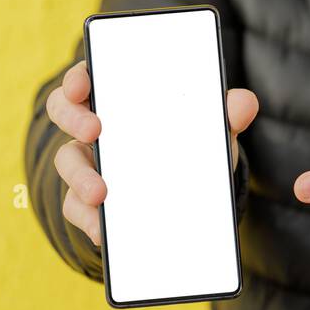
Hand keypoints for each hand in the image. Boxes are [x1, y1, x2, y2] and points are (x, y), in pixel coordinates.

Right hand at [48, 60, 258, 247]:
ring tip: (101, 194)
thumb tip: (244, 103)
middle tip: (94, 129)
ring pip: (67, 162)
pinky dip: (90, 221)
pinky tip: (105, 233)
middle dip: (73, 116)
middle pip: (64, 110)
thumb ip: (224, 115)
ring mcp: (87, 163)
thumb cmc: (188, 145)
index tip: (83, 83)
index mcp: (119, 97)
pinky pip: (77, 209)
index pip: (89, 75)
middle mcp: (95, 125)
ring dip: (80, 177)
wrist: (186, 196)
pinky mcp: (87, 201)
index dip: (79, 76)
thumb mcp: (208, 131)